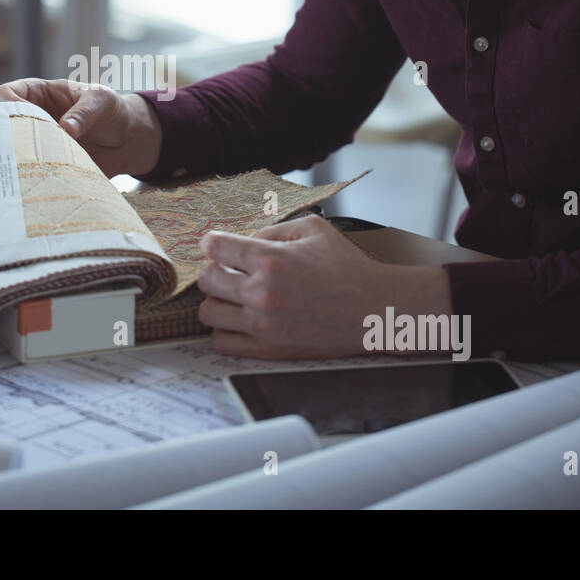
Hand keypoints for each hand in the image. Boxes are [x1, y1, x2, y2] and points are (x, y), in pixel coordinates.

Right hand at [0, 78, 161, 177]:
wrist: (128, 141)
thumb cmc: (112, 110)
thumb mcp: (101, 101)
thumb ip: (84, 112)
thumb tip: (66, 128)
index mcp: (37, 92)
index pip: (4, 94)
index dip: (7, 106)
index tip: (26, 121)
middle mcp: (31, 116)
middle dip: (5, 136)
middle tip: (18, 151)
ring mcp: (36, 142)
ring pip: (12, 150)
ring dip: (19, 158)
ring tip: (32, 168)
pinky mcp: (45, 164)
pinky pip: (30, 170)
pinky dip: (32, 175)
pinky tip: (42, 181)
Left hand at [196, 214, 451, 359]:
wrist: (373, 310)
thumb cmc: (347, 267)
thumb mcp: (314, 229)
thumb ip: (274, 229)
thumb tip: (245, 239)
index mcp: (270, 260)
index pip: (215, 247)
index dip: (212, 243)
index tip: (218, 246)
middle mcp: (261, 293)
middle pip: (207, 280)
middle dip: (215, 270)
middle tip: (229, 270)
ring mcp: (263, 325)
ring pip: (209, 313)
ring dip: (217, 301)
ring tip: (234, 297)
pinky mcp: (268, 350)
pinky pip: (222, 343)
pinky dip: (224, 331)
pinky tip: (240, 320)